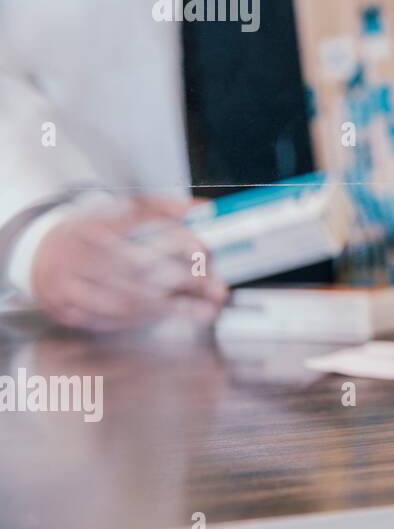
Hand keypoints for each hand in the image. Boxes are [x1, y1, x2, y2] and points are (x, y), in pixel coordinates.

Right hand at [31, 198, 228, 332]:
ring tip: (203, 311)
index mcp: (96, 221)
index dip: (177, 240)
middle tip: (216, 289)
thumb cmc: (96, 232)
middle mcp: (79, 251)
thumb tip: (207, 210)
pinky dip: (145, 320)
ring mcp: (69, 282)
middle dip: (184, 280)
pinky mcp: (67, 309)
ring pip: (126, 299)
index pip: (142, 227)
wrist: (43, 255)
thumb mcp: (126, 210)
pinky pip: (111, 319)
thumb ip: (167, 209)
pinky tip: (168, 316)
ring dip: (171, 308)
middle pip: (138, 267)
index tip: (206, 251)